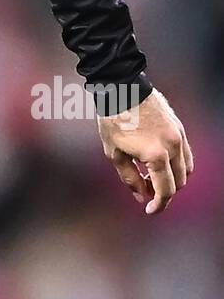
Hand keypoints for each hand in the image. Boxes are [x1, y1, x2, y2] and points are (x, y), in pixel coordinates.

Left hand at [98, 87, 193, 214]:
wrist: (121, 88)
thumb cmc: (113, 119)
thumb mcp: (115, 153)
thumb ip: (130, 178)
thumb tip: (142, 197)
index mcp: (156, 155)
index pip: (165, 190)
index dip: (159, 204)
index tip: (150, 210)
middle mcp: (173, 146)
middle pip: (178, 182)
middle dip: (164, 191)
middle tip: (145, 188)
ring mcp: (178, 135)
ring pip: (186, 169)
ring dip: (172, 178)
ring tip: (151, 174)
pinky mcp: (179, 127)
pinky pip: (186, 153)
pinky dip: (177, 164)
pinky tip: (159, 160)